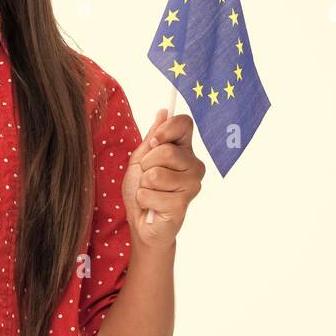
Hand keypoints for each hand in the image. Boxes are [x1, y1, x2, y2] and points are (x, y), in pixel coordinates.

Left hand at [122, 108, 205, 247]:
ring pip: (155, 174)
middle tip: (147, 178)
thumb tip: (163, 112)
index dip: (165, 130)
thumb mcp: (141, 159)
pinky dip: (143, 200)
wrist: (142, 223)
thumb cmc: (143, 190)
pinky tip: (153, 207)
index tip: (153, 142)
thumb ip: (152, 137)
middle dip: (146, 165)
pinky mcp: (182, 204)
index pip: (184, 124)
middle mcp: (194, 165)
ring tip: (151, 193)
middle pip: (166, 150)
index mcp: (184, 150)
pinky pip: (149, 194)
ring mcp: (192, 185)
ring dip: (143, 185)